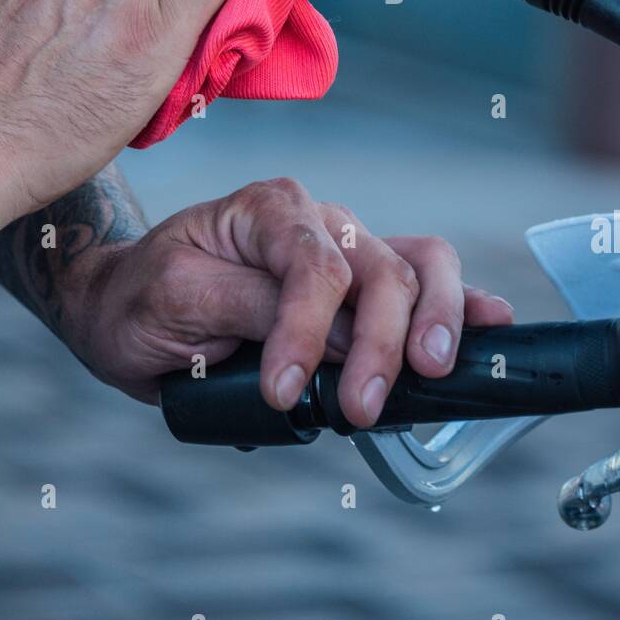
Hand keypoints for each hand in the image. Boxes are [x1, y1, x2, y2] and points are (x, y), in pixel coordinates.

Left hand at [63, 178, 513, 424]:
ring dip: (434, 319)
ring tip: (432, 369)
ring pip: (419, 265)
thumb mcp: (175, 299)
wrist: (128, 302)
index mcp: (270, 209)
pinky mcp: (361, 285)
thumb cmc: (145, 298)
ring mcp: (348, 249)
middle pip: (380, 268)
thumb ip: (252, 310)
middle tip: (361, 409)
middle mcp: (320, 220)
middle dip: (380, 342)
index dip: (308, 333)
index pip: (314, 267)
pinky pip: (424, 281)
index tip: (282, 392)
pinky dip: (459, 304)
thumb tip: (327, 345)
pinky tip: (491, 323)